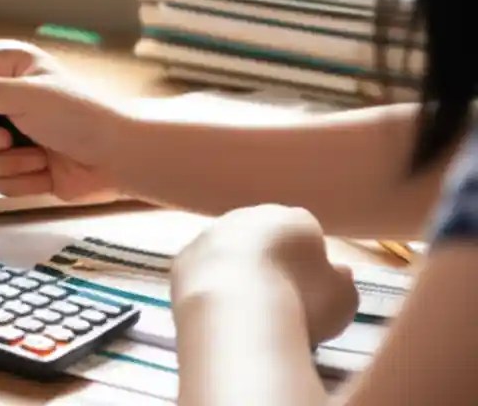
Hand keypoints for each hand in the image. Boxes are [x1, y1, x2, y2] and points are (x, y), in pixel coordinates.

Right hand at [0, 40, 125, 201]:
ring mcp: (9, 132)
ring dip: (6, 163)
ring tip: (37, 157)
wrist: (119, 161)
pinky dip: (19, 181)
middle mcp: (2, 97)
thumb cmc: (84, 117)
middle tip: (6, 140)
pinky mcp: (17, 164)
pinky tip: (45, 172)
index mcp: (5, 67)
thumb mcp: (25, 97)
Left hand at [172, 205, 358, 344]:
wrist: (235, 312)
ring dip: (237, 275)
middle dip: (271, 265)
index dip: (310, 266)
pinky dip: (210, 289)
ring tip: (248, 312)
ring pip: (230, 254)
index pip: (306, 235)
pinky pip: (202, 272)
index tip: (310, 294)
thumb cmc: (300, 304)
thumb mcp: (343, 300)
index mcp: (294, 218)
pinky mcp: (184, 258)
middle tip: (278, 302)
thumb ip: (343, 282)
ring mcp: (212, 234)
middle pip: (265, 240)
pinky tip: (220, 312)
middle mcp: (250, 216)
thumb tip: (339, 274)